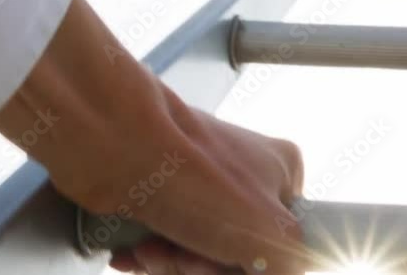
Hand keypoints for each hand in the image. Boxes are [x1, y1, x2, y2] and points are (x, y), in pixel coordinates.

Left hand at [0, 0, 305, 274]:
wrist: (110, 144)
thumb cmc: (191, 180)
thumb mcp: (272, 235)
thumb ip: (297, 260)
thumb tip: (287, 268)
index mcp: (283, 170)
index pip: (285, 240)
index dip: (252, 266)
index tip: (232, 265)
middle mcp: (246, 171)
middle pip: (237, 248)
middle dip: (202, 267)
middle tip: (181, 264)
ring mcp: (202, 178)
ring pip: (198, 247)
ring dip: (170, 264)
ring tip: (147, 252)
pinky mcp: (163, 187)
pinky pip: (164, 236)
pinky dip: (149, 252)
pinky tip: (133, 252)